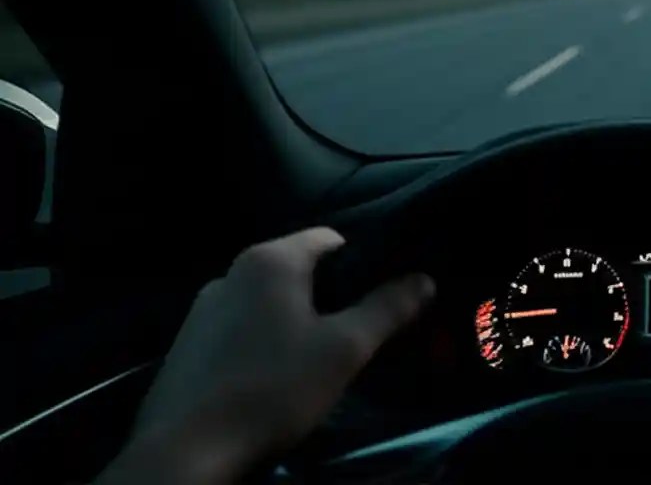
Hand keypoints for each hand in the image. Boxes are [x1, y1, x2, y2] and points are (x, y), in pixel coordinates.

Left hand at [97, 228, 433, 484]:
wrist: (187, 449)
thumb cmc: (274, 387)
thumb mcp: (344, 350)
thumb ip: (387, 309)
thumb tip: (424, 279)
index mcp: (270, 260)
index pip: (331, 238)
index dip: (364, 262)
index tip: (384, 295)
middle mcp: (232, 272)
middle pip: (299, 270)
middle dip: (331, 296)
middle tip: (358, 332)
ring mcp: (203, 308)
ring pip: (268, 301)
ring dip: (296, 320)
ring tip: (318, 358)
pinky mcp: (187, 344)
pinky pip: (241, 327)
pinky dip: (264, 340)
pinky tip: (275, 376)